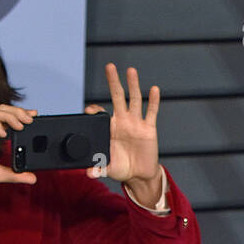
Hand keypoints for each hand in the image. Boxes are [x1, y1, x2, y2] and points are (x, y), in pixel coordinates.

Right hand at [0, 104, 38, 192]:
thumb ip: (15, 175)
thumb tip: (33, 178)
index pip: (8, 120)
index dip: (21, 116)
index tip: (34, 117)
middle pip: (4, 111)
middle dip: (19, 112)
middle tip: (32, 118)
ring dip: (11, 115)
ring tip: (22, 124)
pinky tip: (4, 134)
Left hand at [85, 63, 160, 197]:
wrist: (140, 176)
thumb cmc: (122, 169)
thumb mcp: (108, 169)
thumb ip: (99, 169)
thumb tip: (89, 173)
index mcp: (110, 129)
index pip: (101, 114)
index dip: (95, 110)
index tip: (90, 110)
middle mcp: (123, 122)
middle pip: (118, 97)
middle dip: (114, 82)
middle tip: (109, 67)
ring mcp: (136, 123)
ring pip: (134, 100)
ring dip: (133, 85)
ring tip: (131, 71)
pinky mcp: (149, 129)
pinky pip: (151, 112)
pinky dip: (153, 101)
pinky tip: (154, 90)